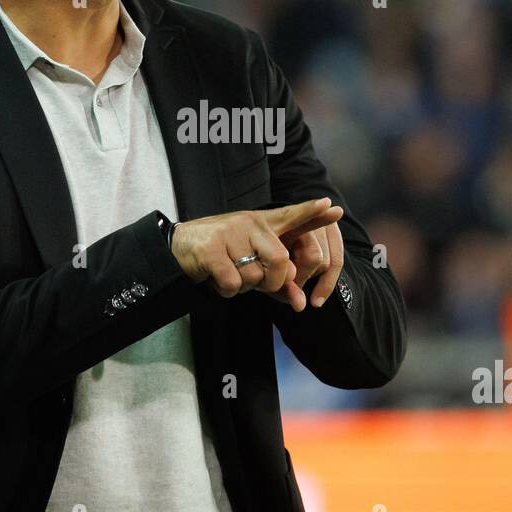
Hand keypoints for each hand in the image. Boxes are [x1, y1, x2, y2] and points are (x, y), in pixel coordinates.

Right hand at [170, 198, 342, 310]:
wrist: (179, 247)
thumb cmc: (224, 255)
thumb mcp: (254, 264)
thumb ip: (280, 281)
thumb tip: (301, 305)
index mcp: (263, 223)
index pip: (292, 216)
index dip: (312, 213)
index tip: (331, 206)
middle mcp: (249, 223)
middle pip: (280, 262)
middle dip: (272, 283)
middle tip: (254, 281)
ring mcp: (230, 233)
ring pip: (255, 276)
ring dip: (244, 287)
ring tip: (230, 274)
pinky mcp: (212, 248)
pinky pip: (232, 283)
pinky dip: (227, 291)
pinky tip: (217, 279)